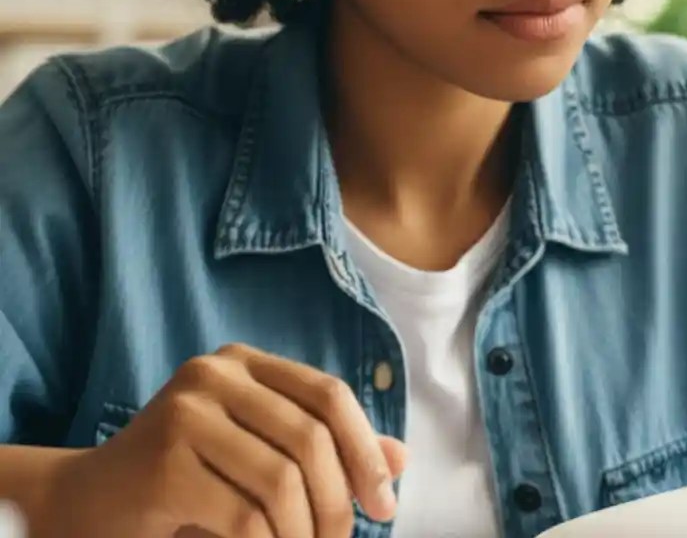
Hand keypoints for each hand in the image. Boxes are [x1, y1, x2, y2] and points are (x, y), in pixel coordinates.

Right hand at [50, 343, 408, 537]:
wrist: (88, 506)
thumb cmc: (187, 482)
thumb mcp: (261, 458)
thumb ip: (328, 453)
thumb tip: (400, 460)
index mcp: (243, 362)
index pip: (329, 395)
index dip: (365, 450)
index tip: (385, 505)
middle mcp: (213, 374)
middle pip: (311, 437)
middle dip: (339, 500)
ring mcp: (183, 414)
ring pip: (282, 480)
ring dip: (305, 532)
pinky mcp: (163, 464)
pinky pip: (244, 516)